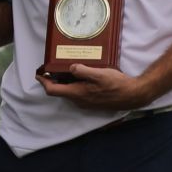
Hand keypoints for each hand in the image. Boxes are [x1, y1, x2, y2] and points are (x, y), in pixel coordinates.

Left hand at [37, 64, 152, 110]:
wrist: (132, 96)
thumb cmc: (116, 85)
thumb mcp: (99, 74)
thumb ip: (83, 71)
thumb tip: (70, 68)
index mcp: (77, 94)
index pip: (52, 90)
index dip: (43, 82)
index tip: (39, 74)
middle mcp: (78, 101)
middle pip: (59, 91)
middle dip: (53, 80)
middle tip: (52, 68)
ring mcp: (85, 103)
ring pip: (69, 92)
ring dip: (64, 82)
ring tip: (65, 69)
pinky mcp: (92, 102)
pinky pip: (77, 93)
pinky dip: (74, 85)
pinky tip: (80, 75)